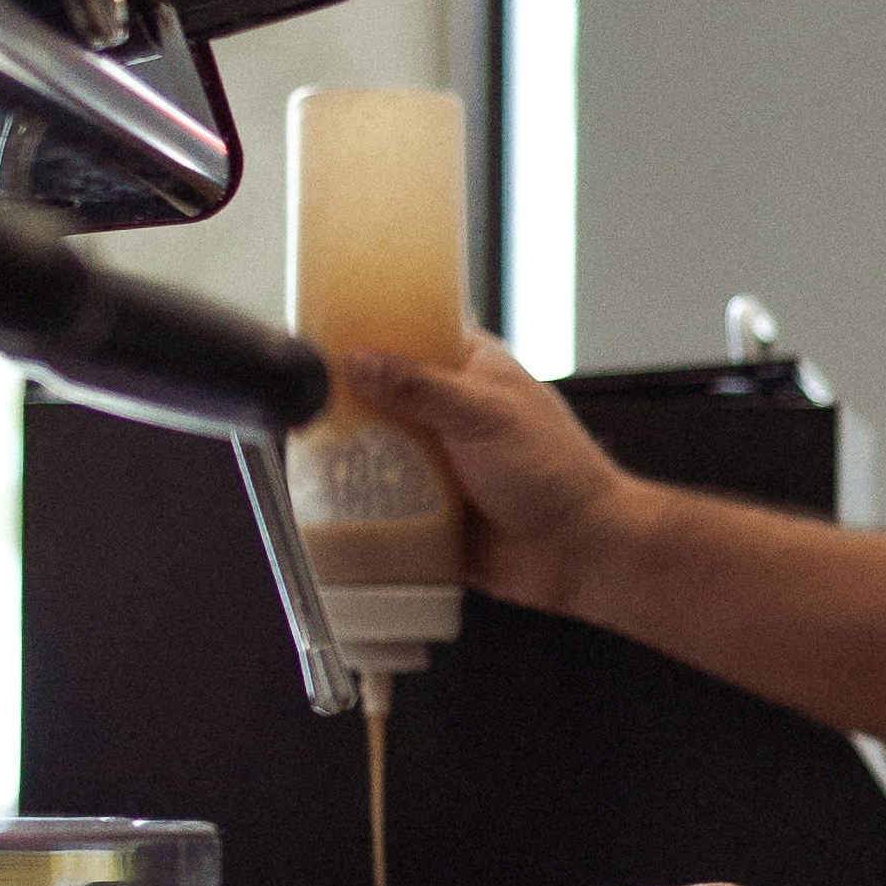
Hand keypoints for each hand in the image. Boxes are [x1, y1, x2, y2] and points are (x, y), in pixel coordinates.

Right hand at [332, 335, 637, 611]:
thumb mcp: (482, 414)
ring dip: (349, 456)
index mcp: (471, 371)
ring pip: (377, 452)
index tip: (323, 334)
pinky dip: (361, 504)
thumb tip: (357, 361)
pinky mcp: (429, 510)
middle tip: (305, 403)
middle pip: (381, 398)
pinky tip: (328, 501)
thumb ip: (417, 387)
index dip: (370, 333)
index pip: (411, 336)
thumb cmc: (557, 473)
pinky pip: (383, 504)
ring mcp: (439, 463)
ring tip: (307, 451)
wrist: (581, 552)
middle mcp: (450, 414)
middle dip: (346, 403)